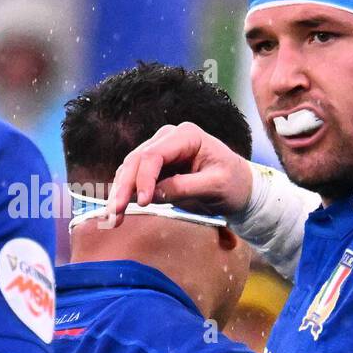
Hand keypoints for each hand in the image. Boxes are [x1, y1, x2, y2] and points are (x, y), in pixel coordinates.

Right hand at [105, 122, 252, 225]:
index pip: (154, 155)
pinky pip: (133, 178)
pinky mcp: (155, 167)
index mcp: (187, 136)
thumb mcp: (215, 186)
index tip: (143, 203)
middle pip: (136, 160)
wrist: (240, 188)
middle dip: (124, 187)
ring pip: (129, 169)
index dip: (144, 179)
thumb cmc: (234, 183)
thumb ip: (184, 187)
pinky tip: (117, 212)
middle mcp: (168, 138)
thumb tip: (153, 195)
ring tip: (112, 217)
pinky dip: (124, 194)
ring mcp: (159, 151)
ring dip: (119, 192)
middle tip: (115, 213)